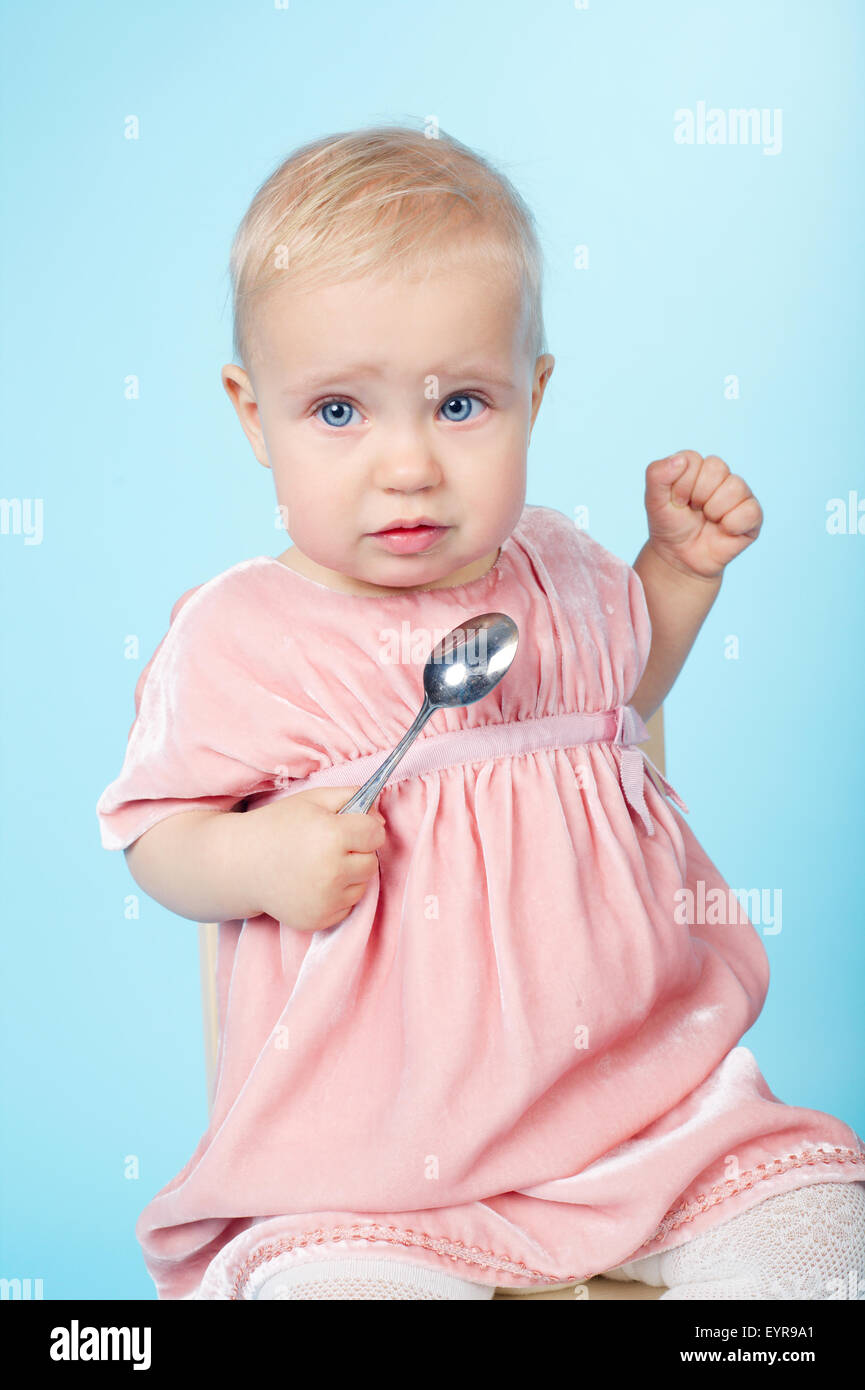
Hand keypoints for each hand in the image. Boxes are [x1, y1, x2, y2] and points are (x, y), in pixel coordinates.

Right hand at [242, 786, 386, 931]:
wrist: (240, 864)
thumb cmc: (276, 826)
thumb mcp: (311, 800)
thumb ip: (350, 797)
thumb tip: (379, 818)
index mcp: (332, 836)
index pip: (375, 834)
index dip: (364, 828)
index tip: (350, 827)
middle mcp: (332, 871)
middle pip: (371, 862)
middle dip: (358, 852)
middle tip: (330, 846)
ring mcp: (326, 899)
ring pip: (362, 886)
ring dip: (349, 876)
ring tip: (319, 865)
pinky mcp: (319, 920)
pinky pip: (347, 907)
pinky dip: (337, 896)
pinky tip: (313, 884)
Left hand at [643, 451, 762, 580]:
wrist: (680, 558)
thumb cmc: (670, 526)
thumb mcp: (653, 500)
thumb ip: (656, 474)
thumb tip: (680, 460)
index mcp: (697, 466)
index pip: (693, 460)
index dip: (680, 485)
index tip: (677, 501)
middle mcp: (721, 476)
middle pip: (716, 468)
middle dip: (697, 496)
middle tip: (693, 511)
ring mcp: (739, 494)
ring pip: (734, 487)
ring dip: (714, 511)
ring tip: (708, 520)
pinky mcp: (752, 515)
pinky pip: (750, 511)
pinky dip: (733, 525)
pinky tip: (723, 530)